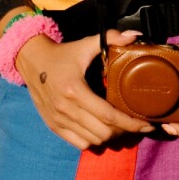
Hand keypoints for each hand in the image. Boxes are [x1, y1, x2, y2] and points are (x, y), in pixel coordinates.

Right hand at [19, 31, 152, 151]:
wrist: (31, 61)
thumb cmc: (62, 54)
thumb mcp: (85, 45)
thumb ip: (111, 38)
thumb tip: (135, 36)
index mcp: (75, 90)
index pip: (109, 115)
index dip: (131, 123)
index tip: (147, 124)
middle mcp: (66, 109)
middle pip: (104, 132)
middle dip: (123, 130)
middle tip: (134, 122)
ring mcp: (58, 120)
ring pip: (93, 141)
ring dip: (109, 136)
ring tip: (118, 126)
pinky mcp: (53, 126)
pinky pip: (79, 143)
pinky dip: (93, 140)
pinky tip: (99, 129)